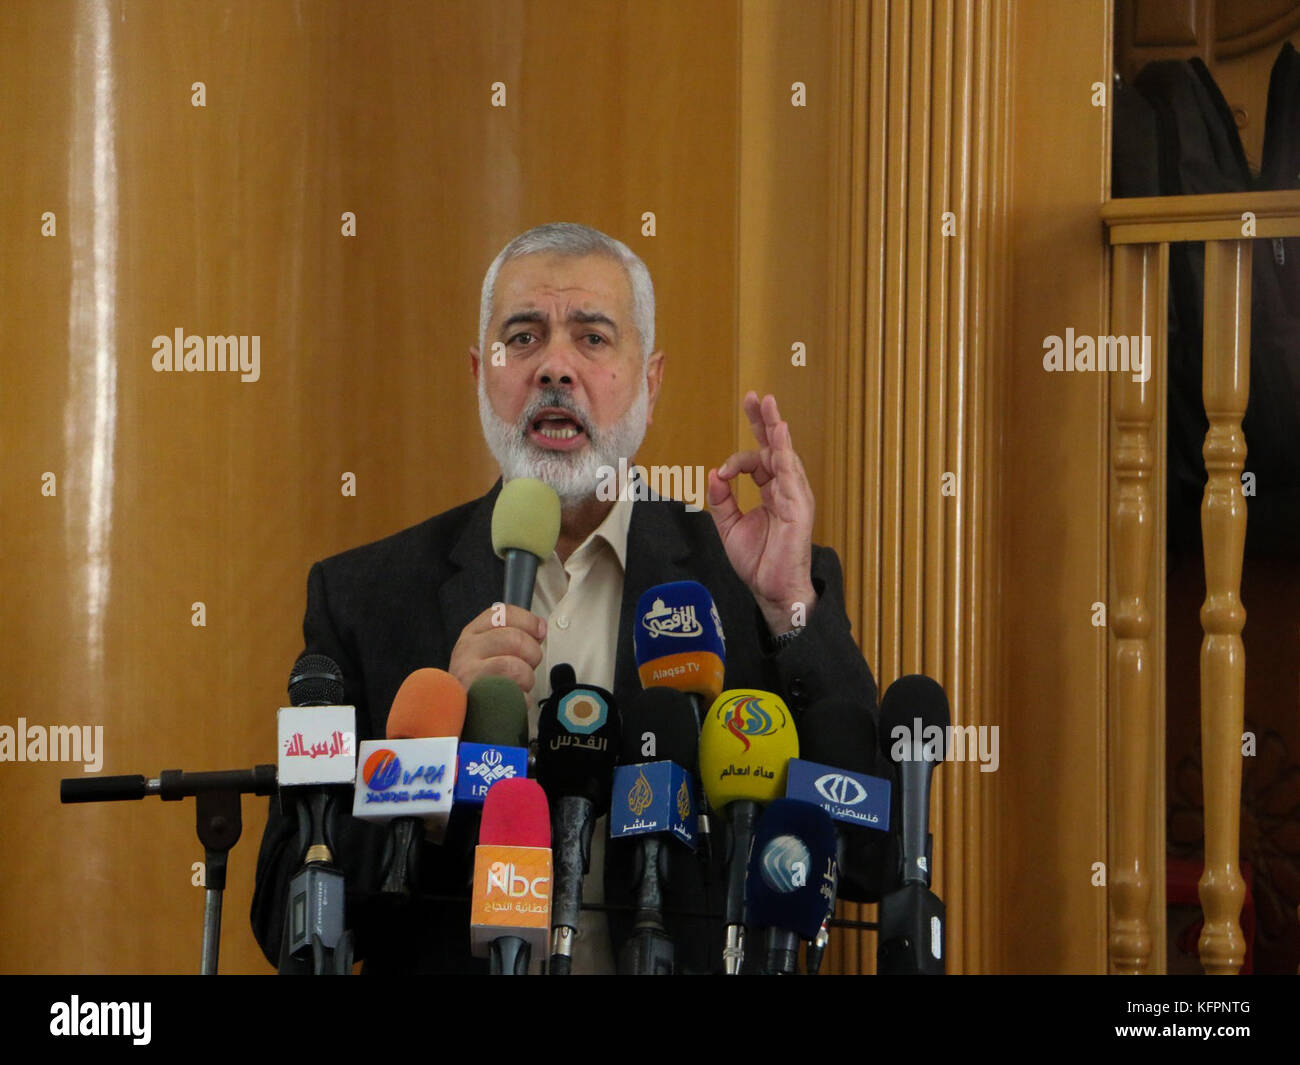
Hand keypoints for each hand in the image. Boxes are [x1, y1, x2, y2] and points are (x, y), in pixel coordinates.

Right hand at [448, 604, 545, 694]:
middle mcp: (467, 650)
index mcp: (472, 633)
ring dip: (526, 680)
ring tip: (517, 685)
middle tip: (527, 665)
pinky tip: (512, 700)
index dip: (528, 621)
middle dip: (532, 654)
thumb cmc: (479, 680)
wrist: (461, 712)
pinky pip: (516, 697)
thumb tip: (540, 627)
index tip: (538, 633)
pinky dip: (522, 701)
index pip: (504, 613)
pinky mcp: (476, 702)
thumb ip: (513, 633)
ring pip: (516, 668)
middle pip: (515, 639)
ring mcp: (469, 676)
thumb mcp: (489, 649)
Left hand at [707, 391, 817, 635]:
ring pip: (784, 454)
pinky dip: (784, 453)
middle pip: (775, 446)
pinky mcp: (799, 507)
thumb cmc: (759, 561)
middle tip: (756, 396)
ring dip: (776, 428)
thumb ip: (721, 500)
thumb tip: (713, 473)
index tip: (721, 473)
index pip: (757, 459)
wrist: (772, 589)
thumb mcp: (729, 526)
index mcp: (770, 491)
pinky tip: (779, 435)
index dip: (736, 460)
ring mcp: (794, 496)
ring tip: (768, 405)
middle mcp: (784, 488)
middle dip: (764, 420)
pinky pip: (790, 474)